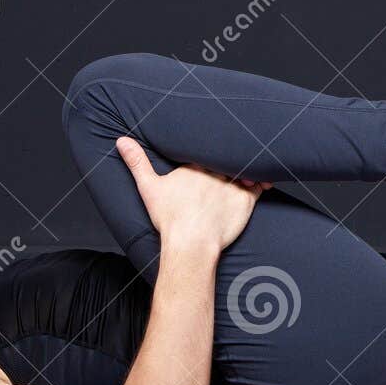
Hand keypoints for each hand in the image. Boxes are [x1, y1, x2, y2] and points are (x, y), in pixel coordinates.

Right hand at [115, 137, 267, 251]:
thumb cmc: (169, 218)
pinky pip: (258, 185)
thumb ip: (137, 162)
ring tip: (250, 169)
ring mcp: (232, 184)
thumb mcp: (148, 187)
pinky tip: (263, 181)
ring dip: (247, 169)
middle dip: (230, 157)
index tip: (213, 155)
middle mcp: (216, 170)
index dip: (210, 152)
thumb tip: (121, 140)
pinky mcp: (246, 199)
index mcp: (195, 164)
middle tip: (234, 159)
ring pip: (244, 169)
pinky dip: (262, 182)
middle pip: (227, 158)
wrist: (190, 244)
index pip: (207, 150)